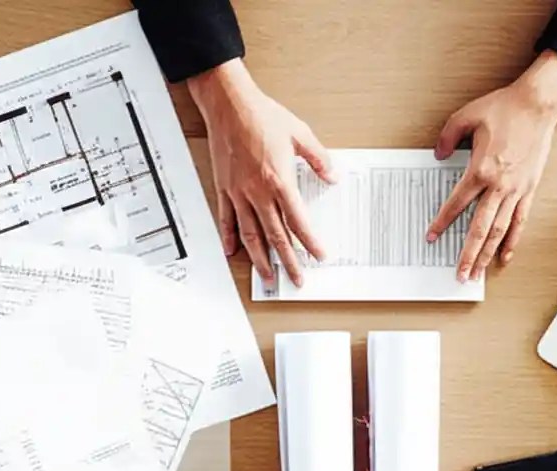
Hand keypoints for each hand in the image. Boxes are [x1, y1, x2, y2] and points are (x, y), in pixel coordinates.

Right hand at [188, 59, 335, 286]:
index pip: (298, 221)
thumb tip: (333, 176)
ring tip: (268, 275)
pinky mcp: (223, 188)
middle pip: (275, 236)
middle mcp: (258, 192)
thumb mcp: (300, 134)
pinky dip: (229, 237)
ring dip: (260, 258)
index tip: (319, 256)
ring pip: (250, 234)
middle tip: (296, 279)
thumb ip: (319, 159)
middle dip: (288, 261)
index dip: (309, 242)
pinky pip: (226, 218)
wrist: (229, 105)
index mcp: (280, 181)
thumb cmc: (262, 116)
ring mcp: (238, 192)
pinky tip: (232, 251)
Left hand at [429, 51, 556, 280]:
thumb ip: (447, 137)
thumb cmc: (505, 108)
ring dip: (488, 254)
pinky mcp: (530, 189)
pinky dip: (513, 240)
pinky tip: (506, 256)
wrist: (537, 104)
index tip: (432, 237)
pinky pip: (520, 221)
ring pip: (500, 231)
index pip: (456, 204)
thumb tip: (438, 155)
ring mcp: (516, 190)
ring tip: (478, 273)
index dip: (442, 223)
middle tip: (459, 274)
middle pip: (479, 229)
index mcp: (480, 170)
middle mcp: (499, 186)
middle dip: (468, 254)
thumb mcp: (466, 116)